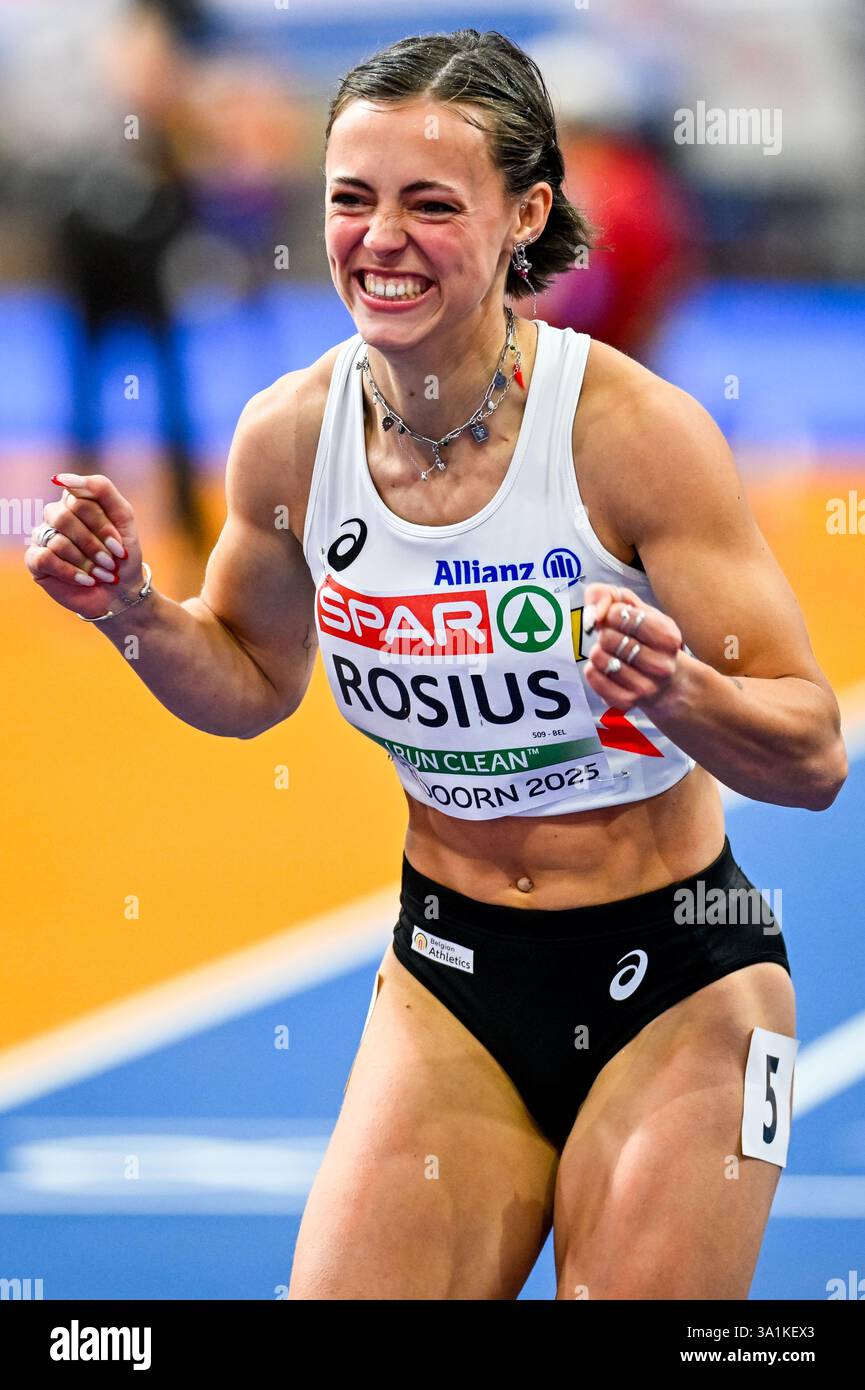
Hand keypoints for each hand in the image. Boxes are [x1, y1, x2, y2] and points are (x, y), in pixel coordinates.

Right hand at [25, 472, 144, 618]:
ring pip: (57, 540)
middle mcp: (56, 515)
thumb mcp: (123, 516)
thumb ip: (100, 488)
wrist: (122, 591)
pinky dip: (71, 572)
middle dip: (93, 544)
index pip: (80, 498)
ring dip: (86, 561)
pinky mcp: (36, 561)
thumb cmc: (122, 553)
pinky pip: (46, 558)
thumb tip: (60, 478)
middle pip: (65, 517)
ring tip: (102, 574)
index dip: (102, 525)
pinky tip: (87, 580)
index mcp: (75, 500)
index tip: (120, 546)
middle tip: (110, 562)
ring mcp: (44, 537)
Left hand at [582, 582, 683, 712]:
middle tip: (615, 639)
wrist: (668, 684)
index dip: (611, 613)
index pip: (621, 614)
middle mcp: (660, 664)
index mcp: (668, 637)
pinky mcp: (627, 702)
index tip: (617, 619)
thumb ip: (613, 596)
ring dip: (598, 651)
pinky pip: (592, 677)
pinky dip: (592, 669)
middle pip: (607, 637)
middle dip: (605, 633)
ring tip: (612, 654)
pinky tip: (604, 668)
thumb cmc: (650, 641)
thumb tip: (592, 612)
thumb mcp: (641, 612)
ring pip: (598, 657)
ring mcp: (645, 686)